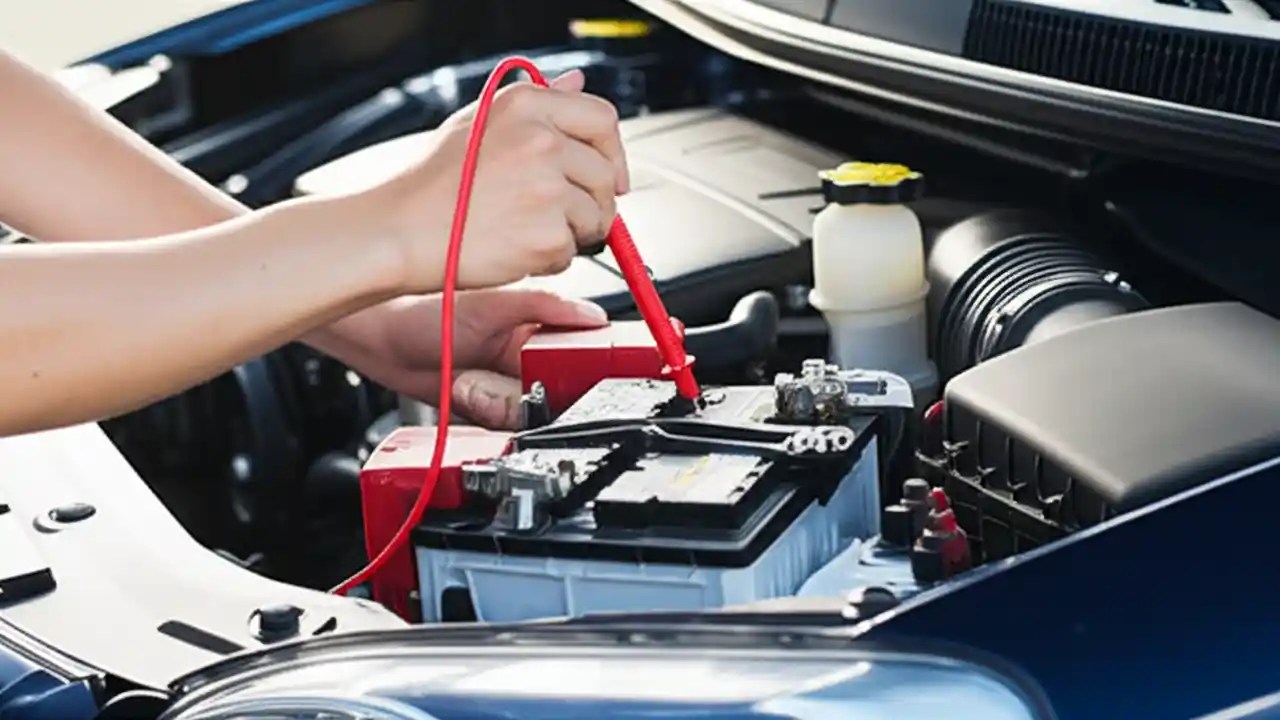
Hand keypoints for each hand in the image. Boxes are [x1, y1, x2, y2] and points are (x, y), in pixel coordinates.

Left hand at [336, 288, 608, 428]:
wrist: (382, 343)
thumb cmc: (426, 312)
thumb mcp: (492, 304)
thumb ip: (545, 306)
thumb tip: (593, 316)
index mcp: (542, 330)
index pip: (585, 355)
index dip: (586, 373)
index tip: (569, 378)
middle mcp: (531, 362)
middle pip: (563, 398)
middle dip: (535, 397)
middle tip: (505, 380)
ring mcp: (511, 391)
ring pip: (534, 419)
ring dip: (499, 406)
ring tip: (471, 383)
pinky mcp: (490, 414)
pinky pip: (507, 431)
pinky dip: (486, 419)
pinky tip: (466, 396)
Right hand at [364, 70, 628, 292]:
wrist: (401, 231)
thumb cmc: (433, 182)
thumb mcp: (481, 121)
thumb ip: (538, 104)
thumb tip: (577, 82)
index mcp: (528, 105)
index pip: (603, 120)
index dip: (613, 152)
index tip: (611, 176)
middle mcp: (542, 141)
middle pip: (605, 175)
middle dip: (594, 202)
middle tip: (562, 217)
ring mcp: (548, 188)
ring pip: (594, 218)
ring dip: (571, 232)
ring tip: (523, 230)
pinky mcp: (547, 234)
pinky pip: (570, 252)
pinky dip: (548, 259)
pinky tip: (512, 247)